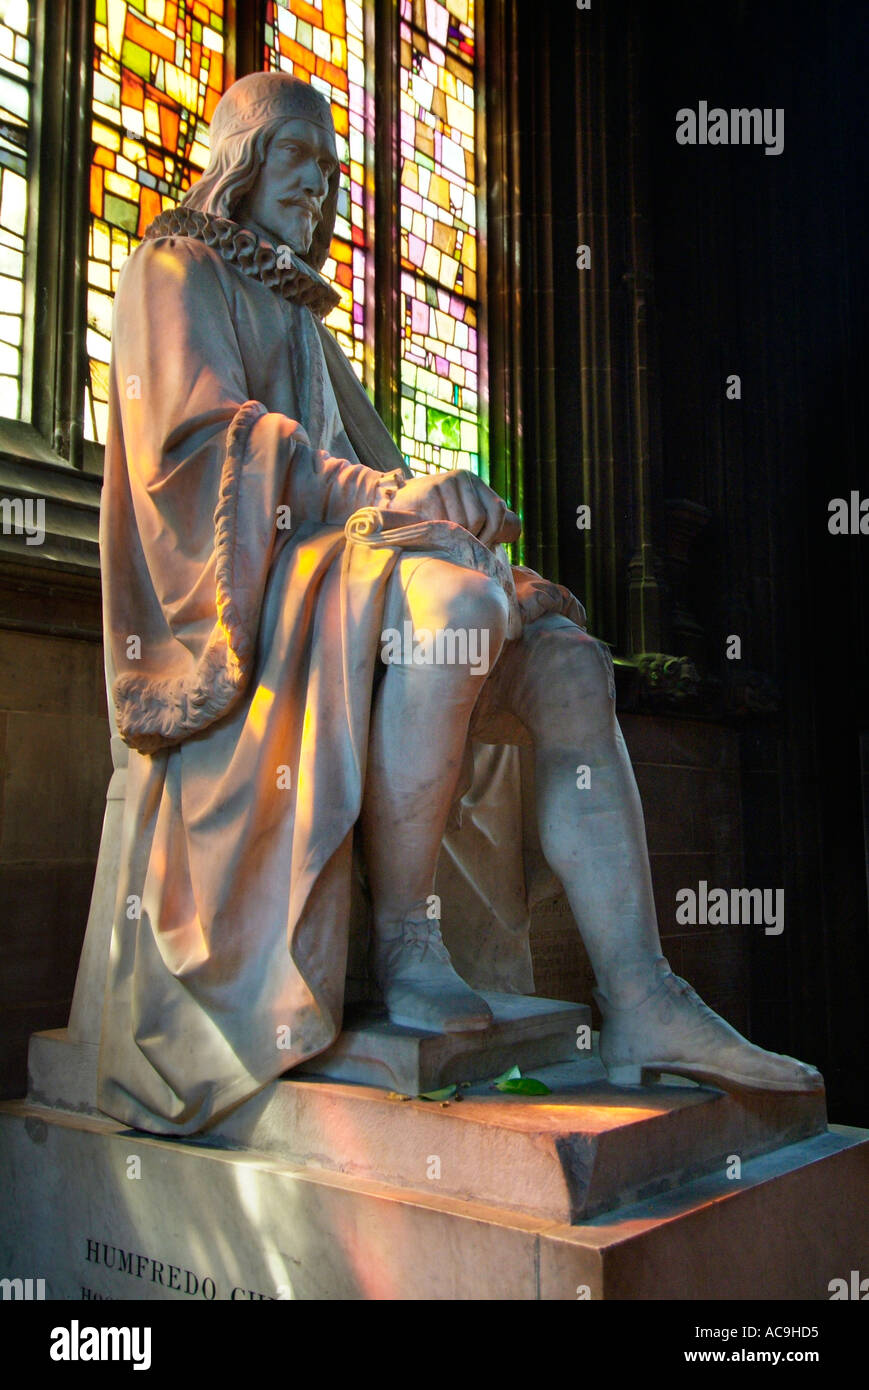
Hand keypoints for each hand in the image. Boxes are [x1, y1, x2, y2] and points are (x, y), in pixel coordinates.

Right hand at [394, 469, 520, 546]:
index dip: (493, 533)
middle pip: (479, 518)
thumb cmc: (431, 514)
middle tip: (456, 544)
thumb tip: (510, 534)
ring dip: (451, 535)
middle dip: (470, 537)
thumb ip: (477, 517)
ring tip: (441, 535)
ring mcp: (446, 481)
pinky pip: (443, 521)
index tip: (482, 546)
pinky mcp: (431, 490)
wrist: (397, 502)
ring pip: (462, 522)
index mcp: (474, 482)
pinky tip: (429, 528)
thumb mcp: (458, 511)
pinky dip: (437, 531)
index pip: (498, 509)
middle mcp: (463, 477)